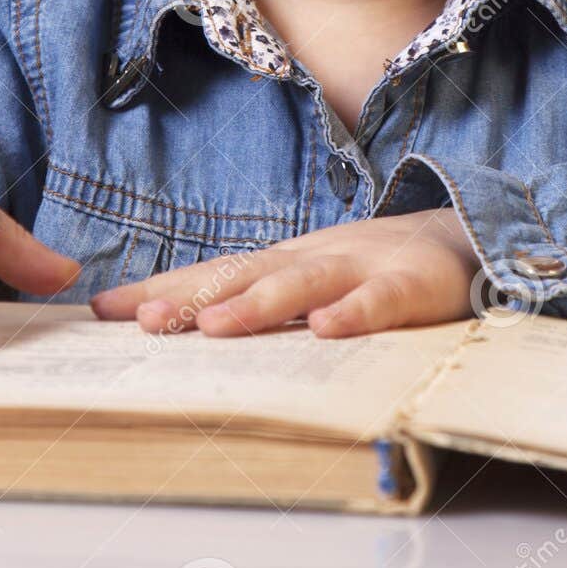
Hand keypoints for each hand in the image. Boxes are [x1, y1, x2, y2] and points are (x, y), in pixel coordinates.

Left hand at [89, 208, 479, 338]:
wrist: (466, 238)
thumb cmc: (374, 271)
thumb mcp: (310, 283)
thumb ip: (258, 301)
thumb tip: (183, 329)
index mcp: (284, 263)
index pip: (212, 274)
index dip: (161, 290)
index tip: (101, 311)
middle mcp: (313, 259)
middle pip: (246, 275)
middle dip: (194, 297)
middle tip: (143, 321)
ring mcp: (362, 268)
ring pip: (306, 283)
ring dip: (261, 303)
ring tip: (218, 326)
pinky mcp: (411, 287)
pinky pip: (381, 301)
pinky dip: (355, 312)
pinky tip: (327, 329)